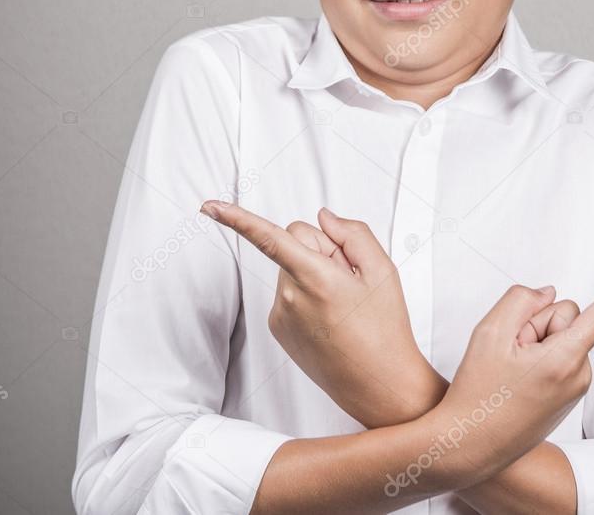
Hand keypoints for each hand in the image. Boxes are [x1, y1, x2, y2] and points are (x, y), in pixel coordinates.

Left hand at [200, 200, 442, 426]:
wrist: (378, 385)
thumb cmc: (385, 329)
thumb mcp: (382, 271)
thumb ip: (352, 233)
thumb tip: (323, 218)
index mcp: (315, 278)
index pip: (269, 238)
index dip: (236, 218)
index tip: (209, 207)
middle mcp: (290, 297)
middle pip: (294, 243)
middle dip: (321, 249)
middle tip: (350, 278)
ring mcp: (280, 316)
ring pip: (291, 267)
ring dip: (314, 272)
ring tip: (343, 303)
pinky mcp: (278, 329)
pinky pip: (288, 292)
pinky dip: (307, 293)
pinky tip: (331, 316)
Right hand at [428, 266, 593, 488]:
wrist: (470, 444)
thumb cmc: (477, 392)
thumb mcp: (489, 332)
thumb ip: (522, 299)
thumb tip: (548, 293)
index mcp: (564, 359)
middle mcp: (579, 375)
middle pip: (566, 317)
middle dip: (536, 322)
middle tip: (508, 352)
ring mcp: (575, 387)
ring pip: (560, 336)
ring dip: (534, 342)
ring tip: (510, 369)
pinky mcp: (568, 394)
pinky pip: (557, 354)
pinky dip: (537, 357)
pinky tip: (516, 377)